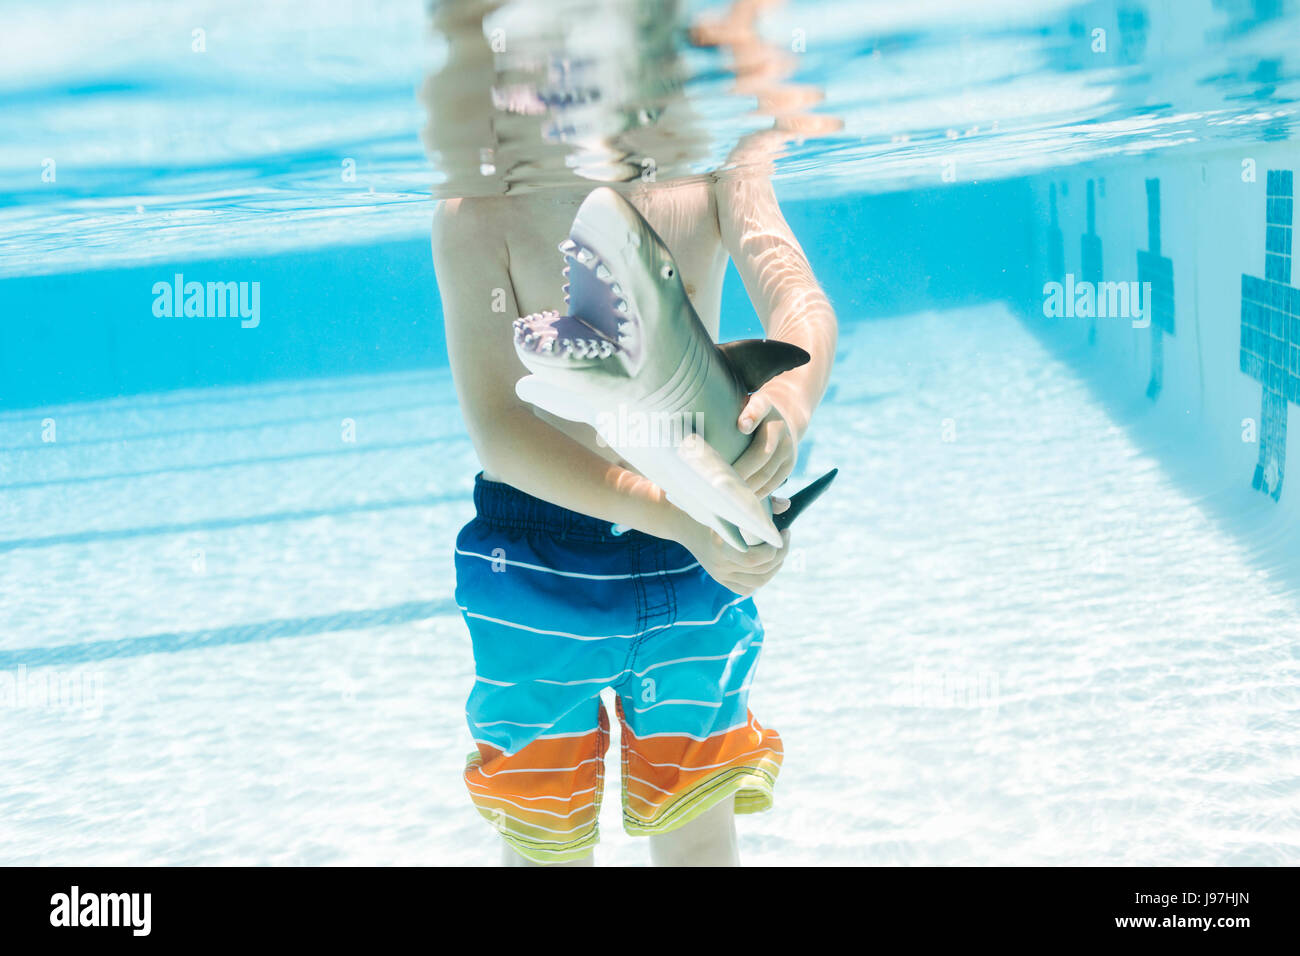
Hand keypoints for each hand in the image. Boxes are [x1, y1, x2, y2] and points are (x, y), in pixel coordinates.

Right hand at [672, 498, 791, 597]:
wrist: (681, 523)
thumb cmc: (709, 508)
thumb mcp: (730, 504)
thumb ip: (759, 504)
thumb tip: (787, 505)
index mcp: (721, 546)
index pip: (755, 559)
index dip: (775, 550)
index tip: (783, 532)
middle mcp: (720, 565)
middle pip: (761, 571)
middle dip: (780, 555)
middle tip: (785, 539)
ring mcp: (720, 574)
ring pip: (757, 583)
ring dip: (774, 569)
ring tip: (779, 552)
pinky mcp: (720, 579)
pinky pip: (746, 589)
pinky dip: (760, 581)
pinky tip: (767, 566)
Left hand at [733, 389, 797, 499]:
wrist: (787, 413)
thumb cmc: (753, 409)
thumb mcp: (747, 402)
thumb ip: (744, 411)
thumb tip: (742, 426)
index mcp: (766, 408)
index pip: (758, 410)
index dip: (751, 417)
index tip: (741, 426)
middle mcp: (781, 430)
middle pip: (760, 454)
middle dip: (739, 471)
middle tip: (716, 483)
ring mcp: (788, 450)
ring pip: (766, 475)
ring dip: (746, 487)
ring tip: (725, 497)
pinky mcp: (789, 466)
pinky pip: (772, 484)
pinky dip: (756, 494)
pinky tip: (739, 502)